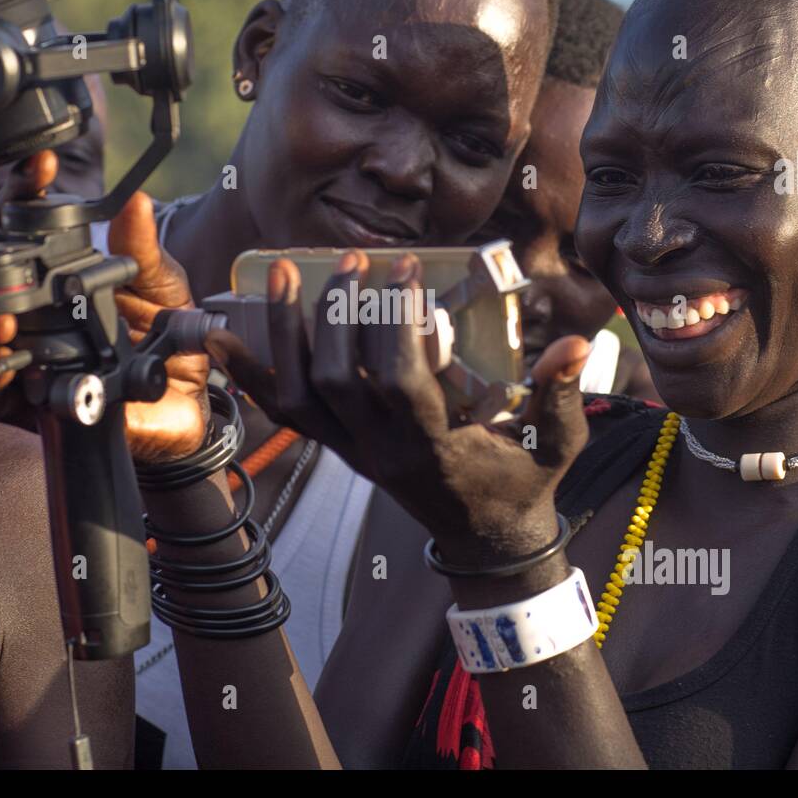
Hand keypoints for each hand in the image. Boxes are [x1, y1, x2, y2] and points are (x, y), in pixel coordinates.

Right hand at [0, 150, 208, 462]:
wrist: (184, 405)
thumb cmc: (170, 341)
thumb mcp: (164, 291)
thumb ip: (144, 252)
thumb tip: (138, 203)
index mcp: (58, 274)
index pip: (25, 225)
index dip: (23, 191)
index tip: (40, 167)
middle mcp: (31, 310)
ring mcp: (21, 353)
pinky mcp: (22, 399)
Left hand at [205, 250, 591, 562]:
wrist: (486, 538)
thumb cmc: (523, 481)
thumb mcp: (558, 443)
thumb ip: (562, 393)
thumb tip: (579, 341)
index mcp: (438, 448)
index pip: (403, 386)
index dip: (398, 327)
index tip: (407, 271)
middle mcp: (385, 453)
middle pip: (340, 382)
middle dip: (341, 316)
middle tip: (354, 260)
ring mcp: (354, 453)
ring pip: (301, 395)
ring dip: (286, 332)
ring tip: (282, 270)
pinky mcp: (338, 449)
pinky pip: (282, 414)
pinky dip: (247, 375)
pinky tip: (218, 336)